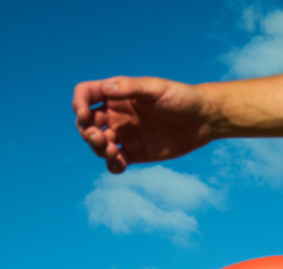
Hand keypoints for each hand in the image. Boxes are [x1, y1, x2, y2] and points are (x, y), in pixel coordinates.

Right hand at [72, 76, 214, 173]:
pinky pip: (116, 162)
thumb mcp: (156, 89)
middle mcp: (117, 114)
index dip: (79, 103)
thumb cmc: (180, 98)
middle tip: (101, 138)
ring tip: (115, 151)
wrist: (203, 120)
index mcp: (117, 94)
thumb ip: (130, 89)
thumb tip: (105, 88)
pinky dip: (113, 165)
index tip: (84, 114)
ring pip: (99, 144)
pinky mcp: (136, 152)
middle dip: (86, 132)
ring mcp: (125, 134)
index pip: (86, 95)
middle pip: (87, 123)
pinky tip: (120, 164)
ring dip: (99, 149)